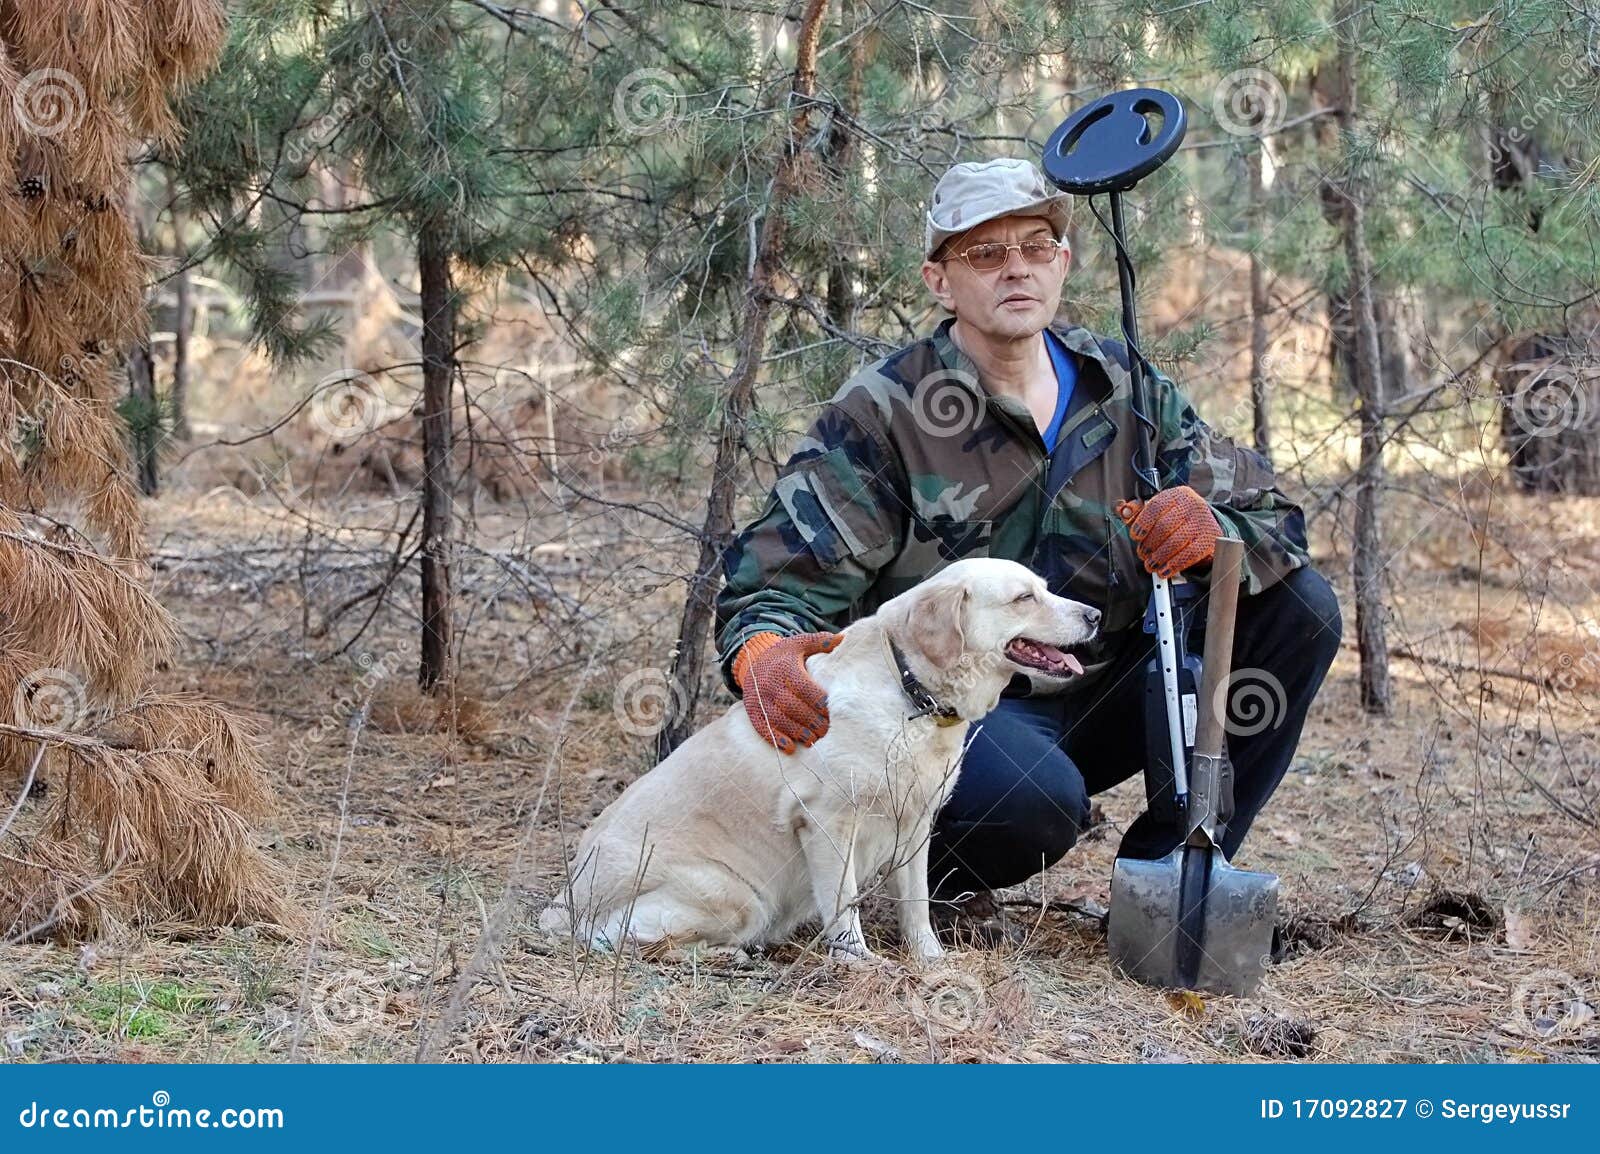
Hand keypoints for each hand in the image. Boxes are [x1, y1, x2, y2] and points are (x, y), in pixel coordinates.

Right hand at [732, 630, 843, 752]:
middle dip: (811, 720)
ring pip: (779, 719)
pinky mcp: (753, 710)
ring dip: (797, 732)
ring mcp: (760, 698)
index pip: (803, 687)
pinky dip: (776, 738)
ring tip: (813, 740)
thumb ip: (819, 642)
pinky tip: (790, 747)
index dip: (818, 701)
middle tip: (827, 731)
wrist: (752, 659)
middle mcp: (770, 683)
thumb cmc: (783, 654)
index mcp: (785, 668)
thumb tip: (843, 639)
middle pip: (792, 706)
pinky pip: (762, 727)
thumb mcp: (799, 643)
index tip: (832, 711)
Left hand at [1116, 486, 1221, 578]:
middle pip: (1165, 526)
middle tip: (1142, 554)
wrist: (1205, 527)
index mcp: (1176, 495)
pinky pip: (1190, 554)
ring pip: (1176, 542)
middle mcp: (1192, 505)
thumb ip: (1137, 512)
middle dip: (1149, 544)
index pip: (1156, 506)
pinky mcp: (1210, 539)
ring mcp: (1203, 522)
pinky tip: (1165, 570)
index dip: (1142, 523)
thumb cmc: (1176, 519)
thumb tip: (1122, 509)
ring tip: (1151, 564)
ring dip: (1159, 557)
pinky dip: (1174, 565)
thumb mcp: (1157, 512)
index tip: (1135, 536)